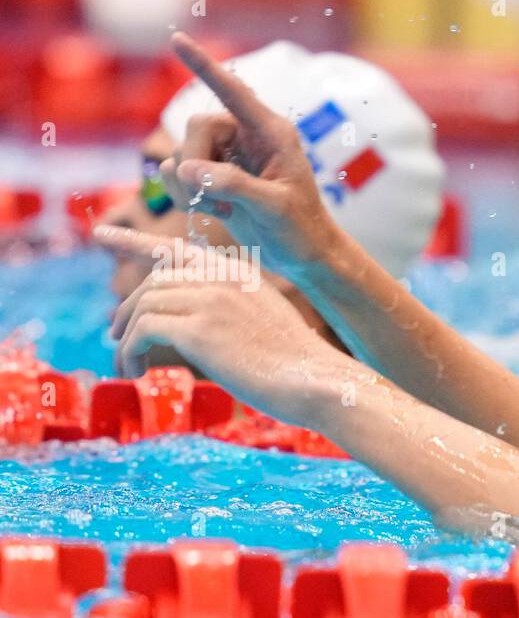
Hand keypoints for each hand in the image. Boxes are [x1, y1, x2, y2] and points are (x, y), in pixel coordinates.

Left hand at [98, 227, 348, 425]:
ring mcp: (209, 301)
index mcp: (237, 273)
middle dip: (127, 309)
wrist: (317, 380)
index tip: (102, 236)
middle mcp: (221, 279)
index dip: (133, 241)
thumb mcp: (264, 322)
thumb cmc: (296, 363)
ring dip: (126, 337)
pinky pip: (143, 332)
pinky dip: (131, 352)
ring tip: (127, 365)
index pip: (175, 249)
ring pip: (142, 306)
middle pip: (152, 281)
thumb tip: (194, 325)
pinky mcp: (198, 330)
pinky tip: (136, 371)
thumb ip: (230, 310)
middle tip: (117, 336)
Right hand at [158, 32, 342, 282]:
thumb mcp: (274, 207)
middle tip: (209, 197)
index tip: (176, 39)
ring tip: (219, 210)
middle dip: (194, 163)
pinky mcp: (214, 177)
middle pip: (196, 128)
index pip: (233, 90)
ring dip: (188, 186)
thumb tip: (186, 170)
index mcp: (271, 132)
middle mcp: (247, 137)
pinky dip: (183, 195)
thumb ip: (233, 185)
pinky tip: (213, 212)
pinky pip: (177, 174)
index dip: (203, 66)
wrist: (304, 255)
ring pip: (182, 153)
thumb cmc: (302, 228)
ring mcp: (228, 156)